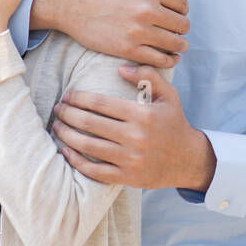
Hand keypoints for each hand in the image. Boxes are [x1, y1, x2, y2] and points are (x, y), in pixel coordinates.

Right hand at [32, 0, 188, 66]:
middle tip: (175, 28)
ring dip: (179, 45)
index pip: (182, 4)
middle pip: (182, 25)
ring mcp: (137, 32)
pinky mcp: (127, 49)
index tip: (175, 11)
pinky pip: (159, 60)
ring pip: (175, 44)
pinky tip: (168, 57)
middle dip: (181, 26)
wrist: (63, 0)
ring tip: (176, 44)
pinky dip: (168, 61)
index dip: (182, 8)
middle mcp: (147, 10)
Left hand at [51, 65, 215, 190]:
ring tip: (57, 126)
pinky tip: (65, 151)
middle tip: (58, 108)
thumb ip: (148, 76)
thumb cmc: (174, 122)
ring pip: (88, 146)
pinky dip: (76, 161)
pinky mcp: (127, 177)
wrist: (188, 159)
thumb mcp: (168, 95)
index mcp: (143, 115)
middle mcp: (136, 137)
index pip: (101, 104)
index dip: (79, 98)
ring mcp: (130, 159)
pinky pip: (94, 170)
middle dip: (68, 114)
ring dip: (67, 135)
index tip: (68, 95)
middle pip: (90, 123)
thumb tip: (120, 67)